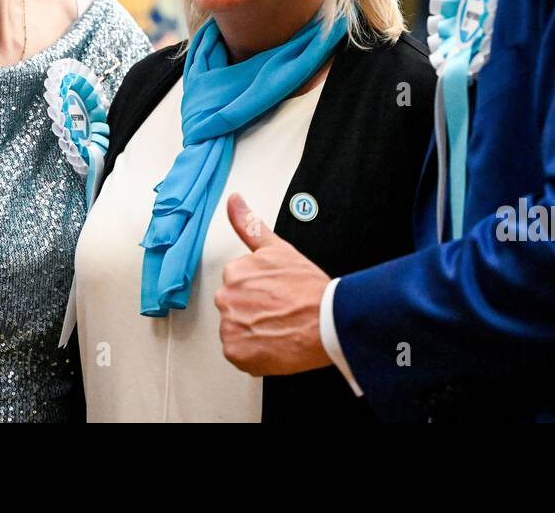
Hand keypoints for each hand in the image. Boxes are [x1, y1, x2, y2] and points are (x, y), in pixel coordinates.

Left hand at [215, 192, 331, 375]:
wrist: (328, 321)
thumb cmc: (309, 288)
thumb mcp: (278, 249)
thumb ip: (250, 224)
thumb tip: (234, 199)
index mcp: (234, 272)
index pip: (238, 286)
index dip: (259, 293)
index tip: (276, 295)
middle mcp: (226, 298)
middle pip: (235, 308)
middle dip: (253, 312)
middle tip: (279, 313)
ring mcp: (230, 327)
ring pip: (237, 331)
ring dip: (253, 333)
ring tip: (279, 329)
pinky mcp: (236, 353)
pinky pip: (239, 355)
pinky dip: (254, 354)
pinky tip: (274, 344)